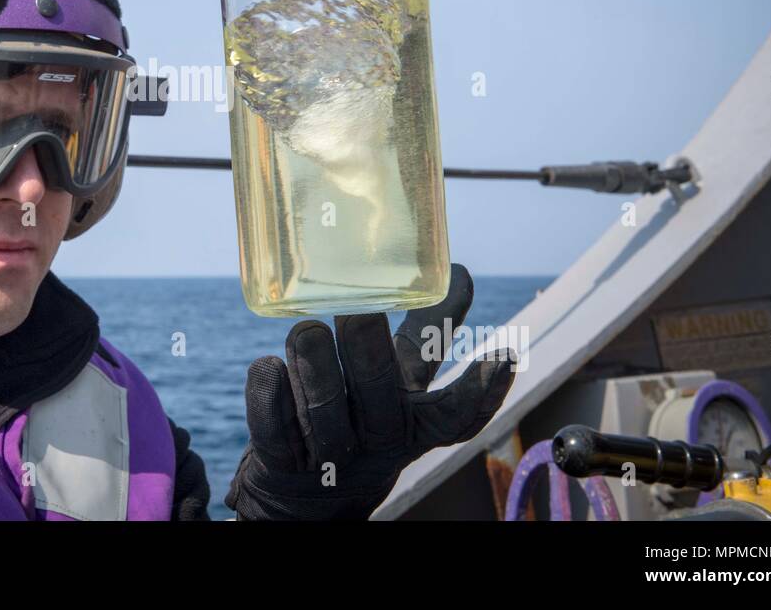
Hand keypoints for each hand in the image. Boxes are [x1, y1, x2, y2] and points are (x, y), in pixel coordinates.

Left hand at [225, 265, 514, 520]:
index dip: (481, 391)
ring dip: (315, 366)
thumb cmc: (360, 417)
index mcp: (412, 421)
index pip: (455, 414)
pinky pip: (274, 429)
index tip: (501, 354)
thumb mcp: (400, 384)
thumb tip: (455, 270)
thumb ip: (425, 337)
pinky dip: (270, 395)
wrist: (306, 499)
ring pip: (325, 412)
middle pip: (381, 400)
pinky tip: (269, 367)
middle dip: (368, 354)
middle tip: (359, 311)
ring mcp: (329, 455)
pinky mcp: (281, 463)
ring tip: (307, 330)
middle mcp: (376, 438)